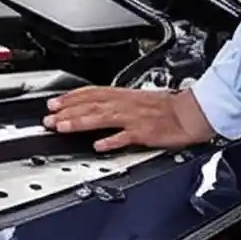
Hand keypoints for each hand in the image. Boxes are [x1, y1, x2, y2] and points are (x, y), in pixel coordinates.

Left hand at [43, 86, 216, 151]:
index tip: (54, 103)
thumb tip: (98, 107)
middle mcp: (125, 104)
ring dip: (80, 122)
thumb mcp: (139, 99)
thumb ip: (117, 103)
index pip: (91, 93)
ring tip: (63, 128)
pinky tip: (98, 146)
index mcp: (123, 95)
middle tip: (49, 118)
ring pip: (101, 118)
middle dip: (68, 111)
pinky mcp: (145, 132)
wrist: (191, 112)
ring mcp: (133, 118)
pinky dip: (111, 141)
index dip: (70, 98)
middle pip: (91, 105)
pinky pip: (125, 137)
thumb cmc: (168, 107)